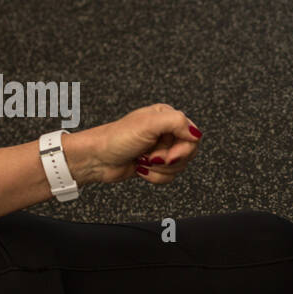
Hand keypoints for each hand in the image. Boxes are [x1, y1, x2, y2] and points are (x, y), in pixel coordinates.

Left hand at [66, 104, 203, 184]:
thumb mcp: (148, 124)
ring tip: (143, 160)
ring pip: (179, 167)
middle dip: (168, 160)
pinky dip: (155, 177)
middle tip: (151, 157)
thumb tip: (196, 133)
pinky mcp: (155, 164)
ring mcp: (161, 148)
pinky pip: (169, 176)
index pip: (193, 136)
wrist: (97, 159)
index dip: (183, 149)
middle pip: (188, 153)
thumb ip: (176, 122)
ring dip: (159, 169)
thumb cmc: (116, 139)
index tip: (168, 155)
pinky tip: (142, 168)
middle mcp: (166, 131)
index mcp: (167, 117)